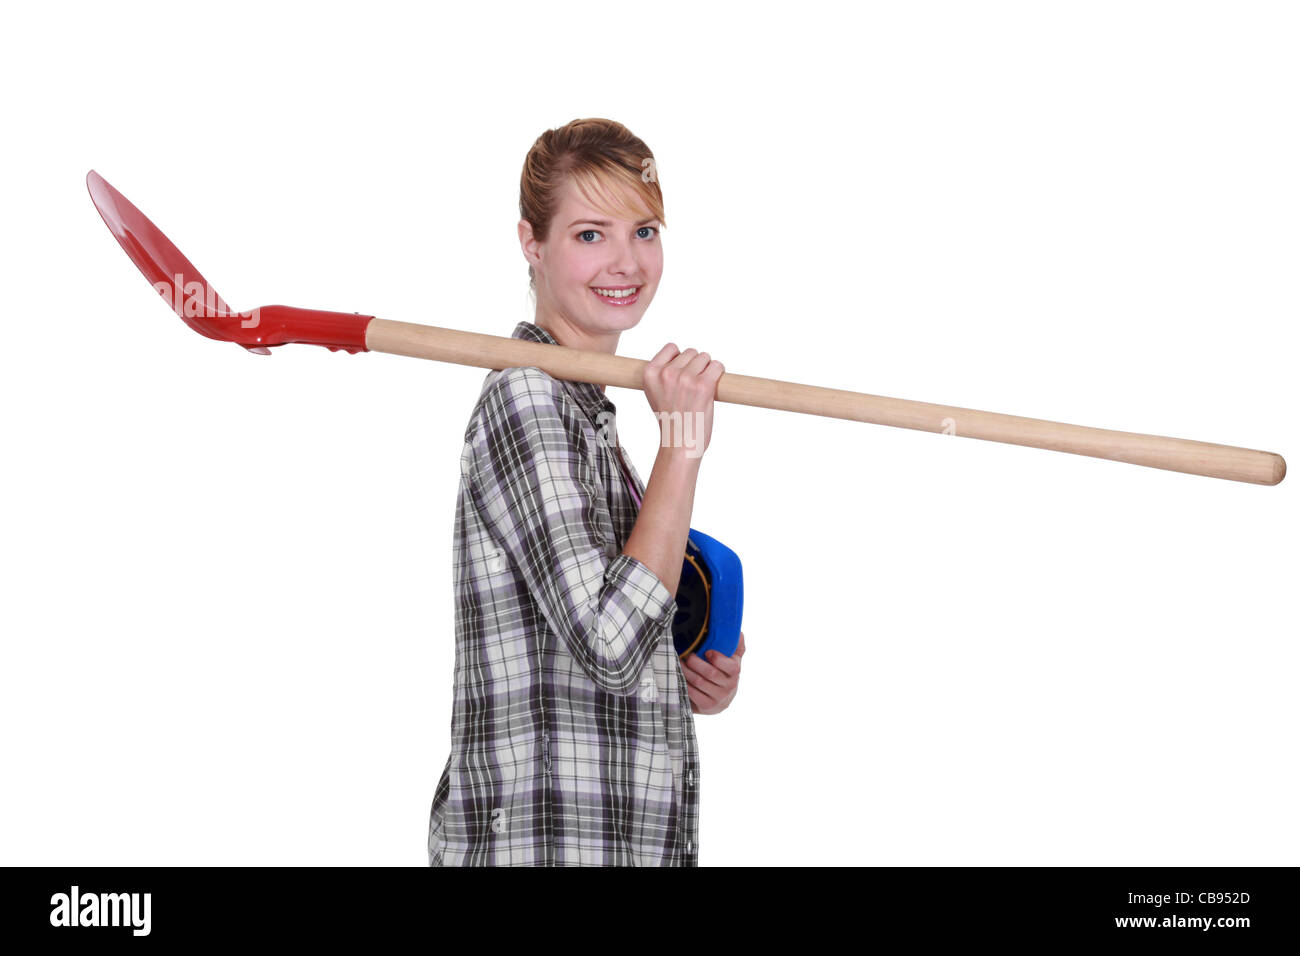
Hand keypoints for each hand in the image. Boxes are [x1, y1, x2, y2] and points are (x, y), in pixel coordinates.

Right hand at [642, 343, 724, 457]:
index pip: (671, 347)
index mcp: (650, 373)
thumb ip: (662, 374)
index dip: (680, 359)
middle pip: (691, 352)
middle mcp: (667, 373)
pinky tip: (712, 387)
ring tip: (701, 390)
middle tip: (692, 388)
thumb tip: (680, 356)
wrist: (679, 444)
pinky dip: (718, 373)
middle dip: (695, 366)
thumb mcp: (655, 394)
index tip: (681, 375)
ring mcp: (685, 378)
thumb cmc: (671, 421)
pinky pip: (717, 366)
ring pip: (705, 357)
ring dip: (707, 370)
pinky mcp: (703, 385)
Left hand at [681, 631, 743, 714]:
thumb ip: (736, 646)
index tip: (707, 651)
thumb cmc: (724, 675)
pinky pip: (692, 692)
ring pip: (698, 682)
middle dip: (696, 662)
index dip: (718, 658)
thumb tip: (738, 633)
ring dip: (686, 670)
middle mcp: (729, 687)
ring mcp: (718, 698)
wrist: (720, 701)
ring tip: (679, 662)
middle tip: (687, 655)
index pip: (731, 666)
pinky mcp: (707, 706)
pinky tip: (680, 675)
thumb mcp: (732, 661)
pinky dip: (684, 682)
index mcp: (735, 672)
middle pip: (710, 673)